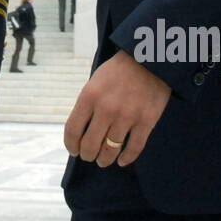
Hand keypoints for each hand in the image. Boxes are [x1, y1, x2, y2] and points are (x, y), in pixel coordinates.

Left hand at [64, 49, 171, 167]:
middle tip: (89, 156)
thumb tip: (81, 131)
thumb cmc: (119, 71)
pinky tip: (122, 161)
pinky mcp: (146, 122)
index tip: (73, 150)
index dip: (71, 145)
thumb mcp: (95, 82)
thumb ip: (88, 105)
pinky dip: (126, 158)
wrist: (149, 60)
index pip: (73, 130)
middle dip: (87, 155)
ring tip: (103, 161)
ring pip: (110, 150)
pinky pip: (134, 148)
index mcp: (89, 96)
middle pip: (90, 144)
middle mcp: (106, 109)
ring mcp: (127, 117)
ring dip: (104, 159)